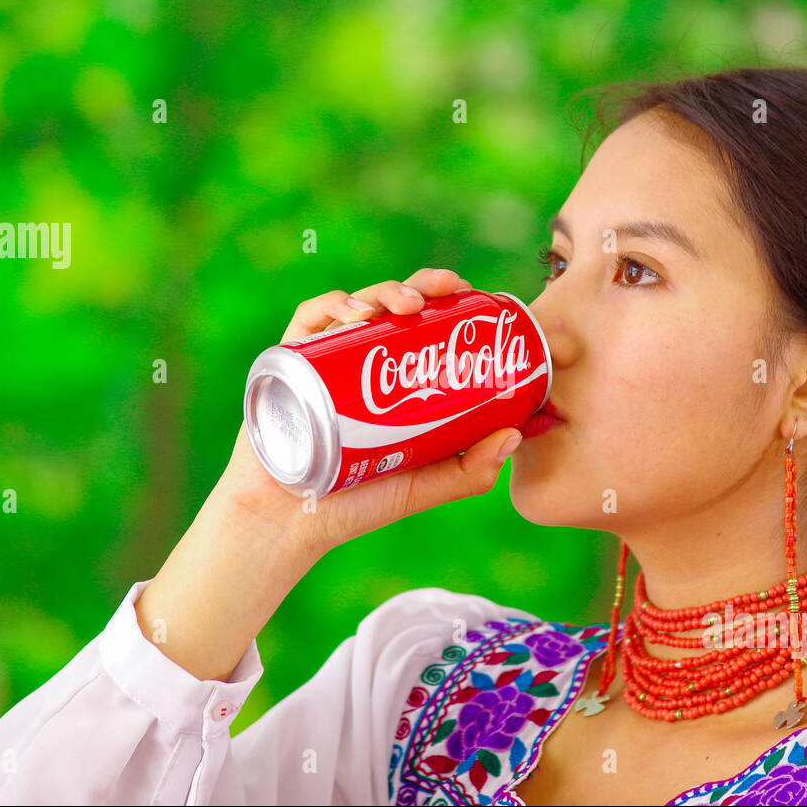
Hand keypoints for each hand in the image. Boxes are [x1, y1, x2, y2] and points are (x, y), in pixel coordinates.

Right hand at [221, 268, 522, 557]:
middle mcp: (363, 360)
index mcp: (396, 379)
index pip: (428, 326)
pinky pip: (310, 319)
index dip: (452, 304)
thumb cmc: (360, 503)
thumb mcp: (425, 485)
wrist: (291, 522)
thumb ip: (471, 469)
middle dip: (425, 284)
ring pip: (359, 304)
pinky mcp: (290, 360)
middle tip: (448, 288)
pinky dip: (333, 306)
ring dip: (386, 291)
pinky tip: (356, 315)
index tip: (477, 298)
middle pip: (396, 305)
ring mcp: (327, 357)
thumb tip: (516, 434)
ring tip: (408, 305)